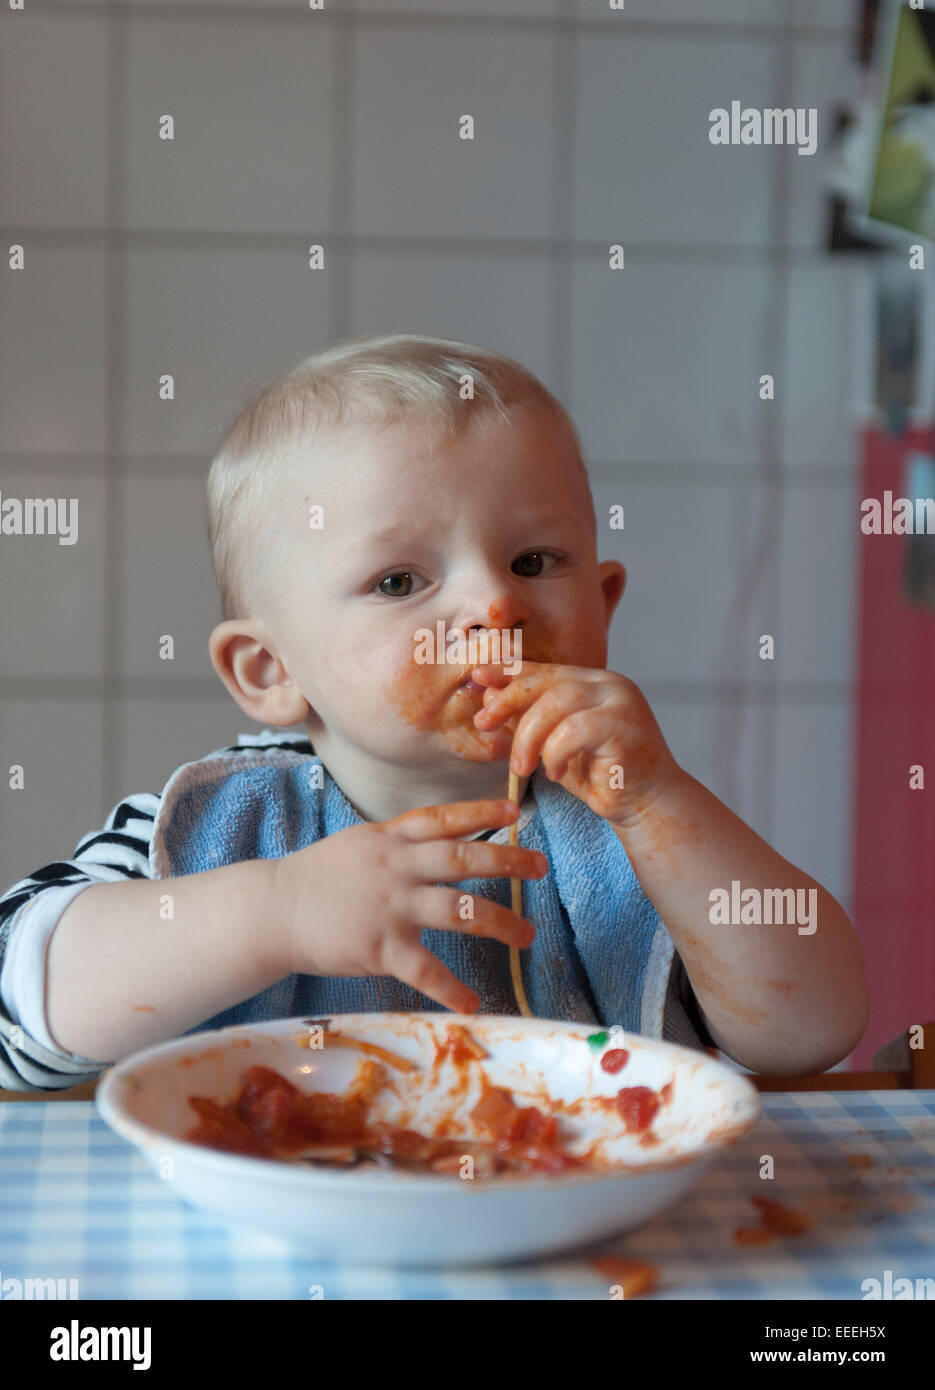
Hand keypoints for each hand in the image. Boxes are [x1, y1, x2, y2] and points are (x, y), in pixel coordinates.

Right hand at [271, 799, 547, 1011]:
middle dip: (507, 862)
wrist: (272, 910)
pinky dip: (452, 989)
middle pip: (462, 859)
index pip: (443, 819)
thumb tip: (433, 834)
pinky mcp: (380, 947)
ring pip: (458, 911)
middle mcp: (396, 868)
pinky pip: (425, 971)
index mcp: (389, 841)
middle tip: (541, 867)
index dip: (481, 814)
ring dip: (499, 923)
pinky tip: (473, 1002)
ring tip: (526, 935)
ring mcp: (391, 907)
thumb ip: (395, 841)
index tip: (516, 813)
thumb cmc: (314, 879)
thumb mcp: (356, 844)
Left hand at [471, 661, 680, 825]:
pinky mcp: (627, 726)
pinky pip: (576, 730)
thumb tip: (488, 696)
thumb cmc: (599, 776)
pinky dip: (556, 752)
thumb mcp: (554, 745)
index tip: (478, 679)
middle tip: (484, 723)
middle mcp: (610, 685)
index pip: (545, 670)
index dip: (509, 672)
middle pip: (549, 681)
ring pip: (559, 702)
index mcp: (593, 683)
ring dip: (530, 735)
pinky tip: (555, 774)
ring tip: (520, 767)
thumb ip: (529, 720)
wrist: (648, 806)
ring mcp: (622, 702)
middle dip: (510, 699)